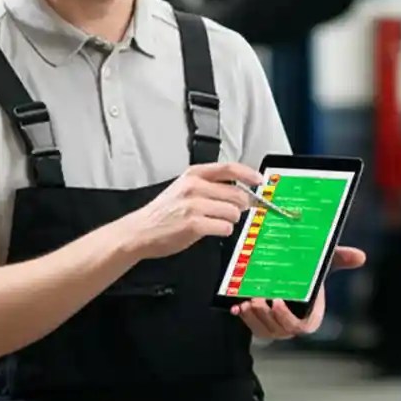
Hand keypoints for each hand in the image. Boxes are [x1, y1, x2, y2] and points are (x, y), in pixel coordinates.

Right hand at [121, 163, 261, 259]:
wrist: (141, 230)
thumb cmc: (164, 212)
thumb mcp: (184, 188)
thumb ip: (210, 186)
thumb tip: (241, 191)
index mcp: (193, 174)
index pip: (229, 168)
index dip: (249, 174)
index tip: (259, 180)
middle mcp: (194, 187)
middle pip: (236, 193)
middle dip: (241, 205)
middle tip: (235, 211)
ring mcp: (194, 206)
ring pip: (233, 212)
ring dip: (230, 220)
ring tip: (214, 222)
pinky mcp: (194, 224)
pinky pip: (225, 227)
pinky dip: (223, 231)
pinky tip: (211, 230)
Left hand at [232, 246, 366, 338]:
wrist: (287, 275)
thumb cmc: (309, 274)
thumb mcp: (323, 265)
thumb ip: (340, 260)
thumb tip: (361, 256)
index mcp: (311, 317)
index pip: (303, 327)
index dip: (289, 318)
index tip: (279, 301)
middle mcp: (293, 326)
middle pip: (280, 330)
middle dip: (268, 316)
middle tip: (259, 299)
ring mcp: (276, 327)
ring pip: (264, 331)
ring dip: (254, 318)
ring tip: (249, 301)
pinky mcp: (260, 325)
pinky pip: (252, 327)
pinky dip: (244, 318)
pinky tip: (238, 306)